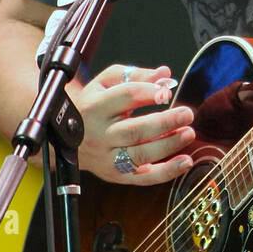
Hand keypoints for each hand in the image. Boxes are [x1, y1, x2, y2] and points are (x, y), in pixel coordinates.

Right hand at [67, 63, 194, 184]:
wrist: (64, 137)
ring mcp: (106, 157)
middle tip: (186, 113)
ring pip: (139, 154)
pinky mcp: (115, 175)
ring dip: (168, 145)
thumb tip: (164, 74)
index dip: (149, 92)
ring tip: (188, 133)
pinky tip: (184, 161)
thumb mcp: (105, 83)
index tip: (167, 91)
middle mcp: (99, 134)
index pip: (125, 97)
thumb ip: (135, 75)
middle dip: (164, 122)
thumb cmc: (92, 105)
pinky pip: (143, 177)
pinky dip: (167, 172)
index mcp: (95, 106)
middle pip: (134, 130)